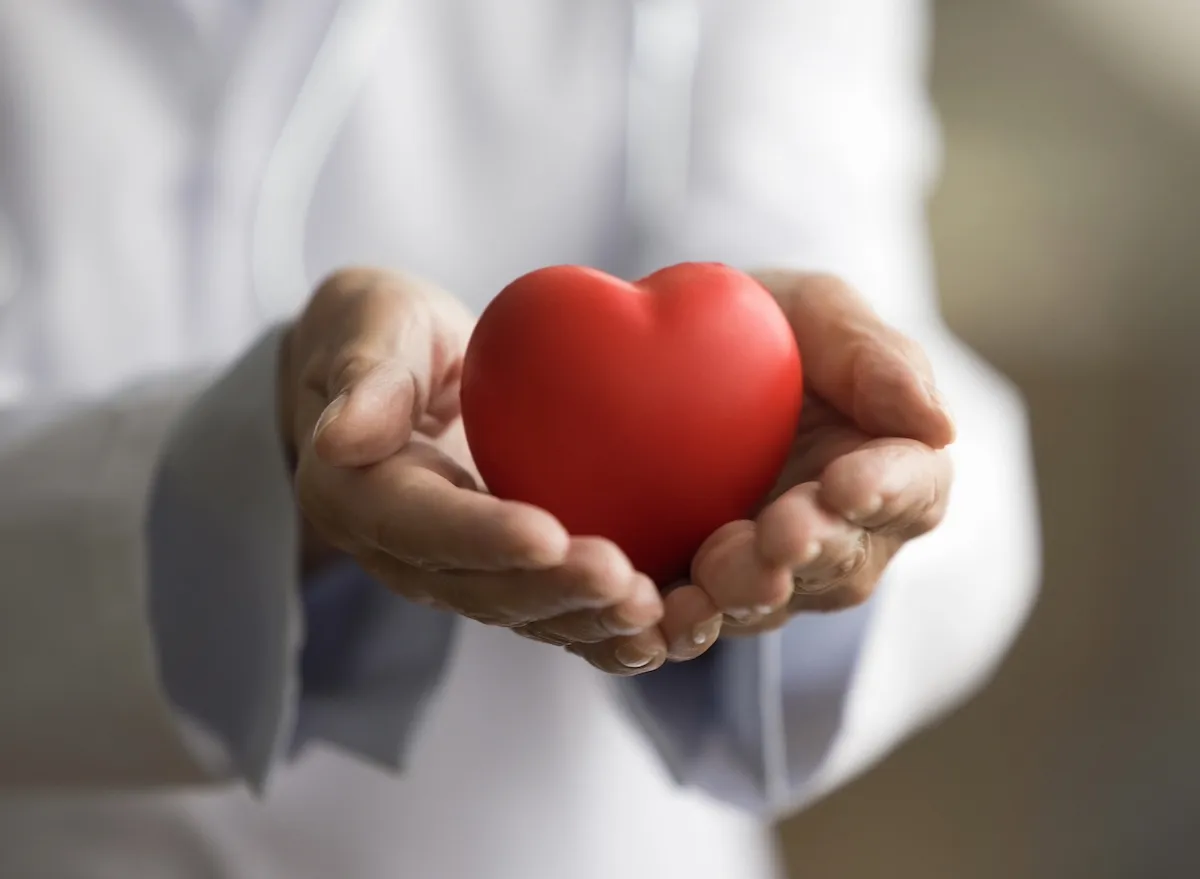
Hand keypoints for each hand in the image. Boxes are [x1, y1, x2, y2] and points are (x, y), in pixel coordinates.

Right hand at [279, 268, 669, 674]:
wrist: (399, 373)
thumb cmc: (384, 329)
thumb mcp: (368, 324)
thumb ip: (363, 375)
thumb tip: (337, 438)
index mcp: (358, 495)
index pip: (420, 525)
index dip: (481, 536)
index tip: (547, 534)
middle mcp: (404, 551)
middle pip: (479, 588)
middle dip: (553, 591)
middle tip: (624, 581)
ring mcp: (457, 570)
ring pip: (523, 612)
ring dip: (588, 621)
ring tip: (656, 613)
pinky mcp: (505, 571)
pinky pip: (553, 608)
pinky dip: (603, 626)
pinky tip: (665, 627)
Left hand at [658, 272, 955, 652]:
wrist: (679, 356)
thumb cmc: (769, 326)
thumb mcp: (817, 312)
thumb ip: (876, 359)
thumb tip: (942, 428)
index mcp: (890, 465)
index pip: (912, 489)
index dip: (885, 492)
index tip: (848, 483)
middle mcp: (842, 533)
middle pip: (843, 559)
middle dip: (812, 548)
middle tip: (781, 534)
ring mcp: (775, 569)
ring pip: (776, 599)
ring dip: (748, 589)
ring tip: (715, 570)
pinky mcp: (706, 590)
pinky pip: (703, 621)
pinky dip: (685, 623)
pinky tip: (664, 614)